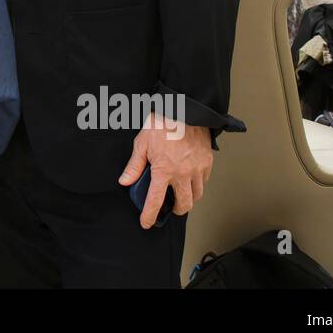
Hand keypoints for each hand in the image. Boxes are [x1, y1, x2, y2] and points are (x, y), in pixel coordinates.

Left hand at [118, 113, 211, 228]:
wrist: (184, 109)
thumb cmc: (162, 124)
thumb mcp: (142, 143)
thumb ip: (134, 166)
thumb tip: (125, 181)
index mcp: (164, 170)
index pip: (156, 201)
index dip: (149, 215)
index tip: (146, 222)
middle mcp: (183, 174)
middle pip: (184, 205)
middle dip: (177, 210)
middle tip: (171, 207)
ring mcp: (197, 169)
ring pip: (197, 195)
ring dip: (189, 198)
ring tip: (181, 193)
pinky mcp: (207, 162)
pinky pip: (204, 181)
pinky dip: (197, 184)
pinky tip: (190, 178)